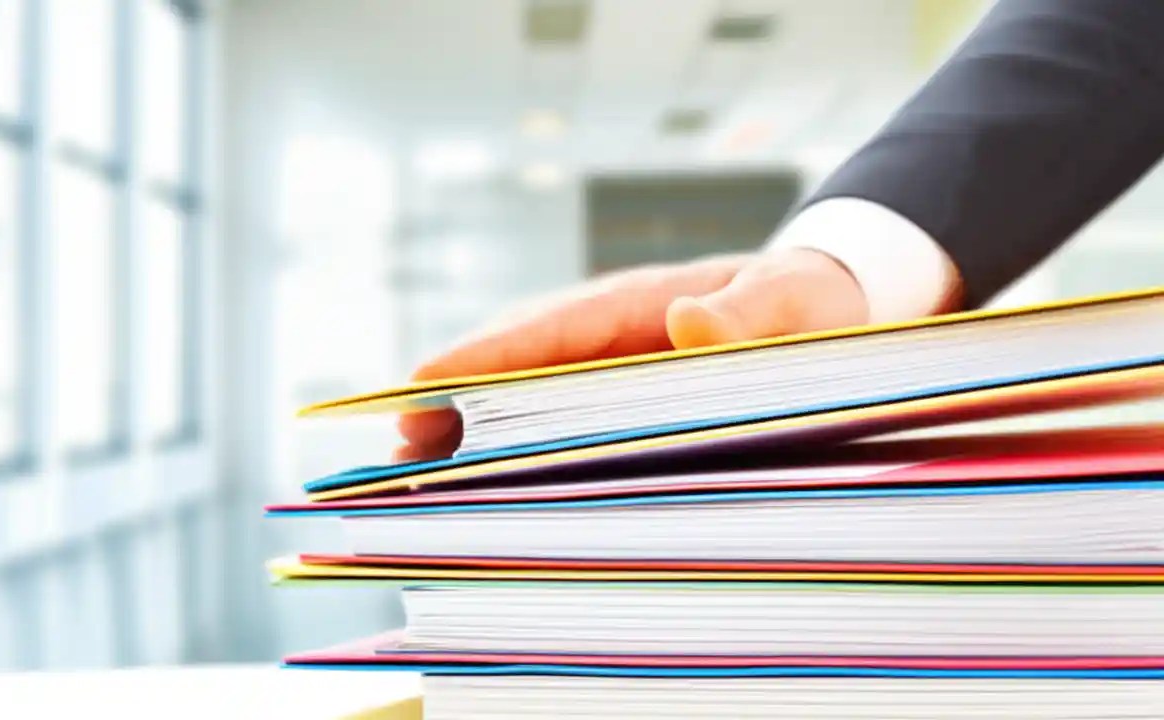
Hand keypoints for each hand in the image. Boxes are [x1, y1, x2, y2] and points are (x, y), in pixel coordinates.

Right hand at [395, 247, 947, 461]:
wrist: (829, 298)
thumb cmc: (813, 299)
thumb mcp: (798, 301)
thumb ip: (754, 311)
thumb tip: (689, 321)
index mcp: (642, 303)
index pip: (549, 330)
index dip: (485, 359)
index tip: (421, 385)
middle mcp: (611, 328)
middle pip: (517, 360)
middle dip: (456, 397)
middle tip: (399, 447)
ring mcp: (611, 357)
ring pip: (527, 385)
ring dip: (475, 422)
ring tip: (419, 470)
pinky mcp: (620, 387)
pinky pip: (556, 407)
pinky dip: (516, 436)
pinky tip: (487, 476)